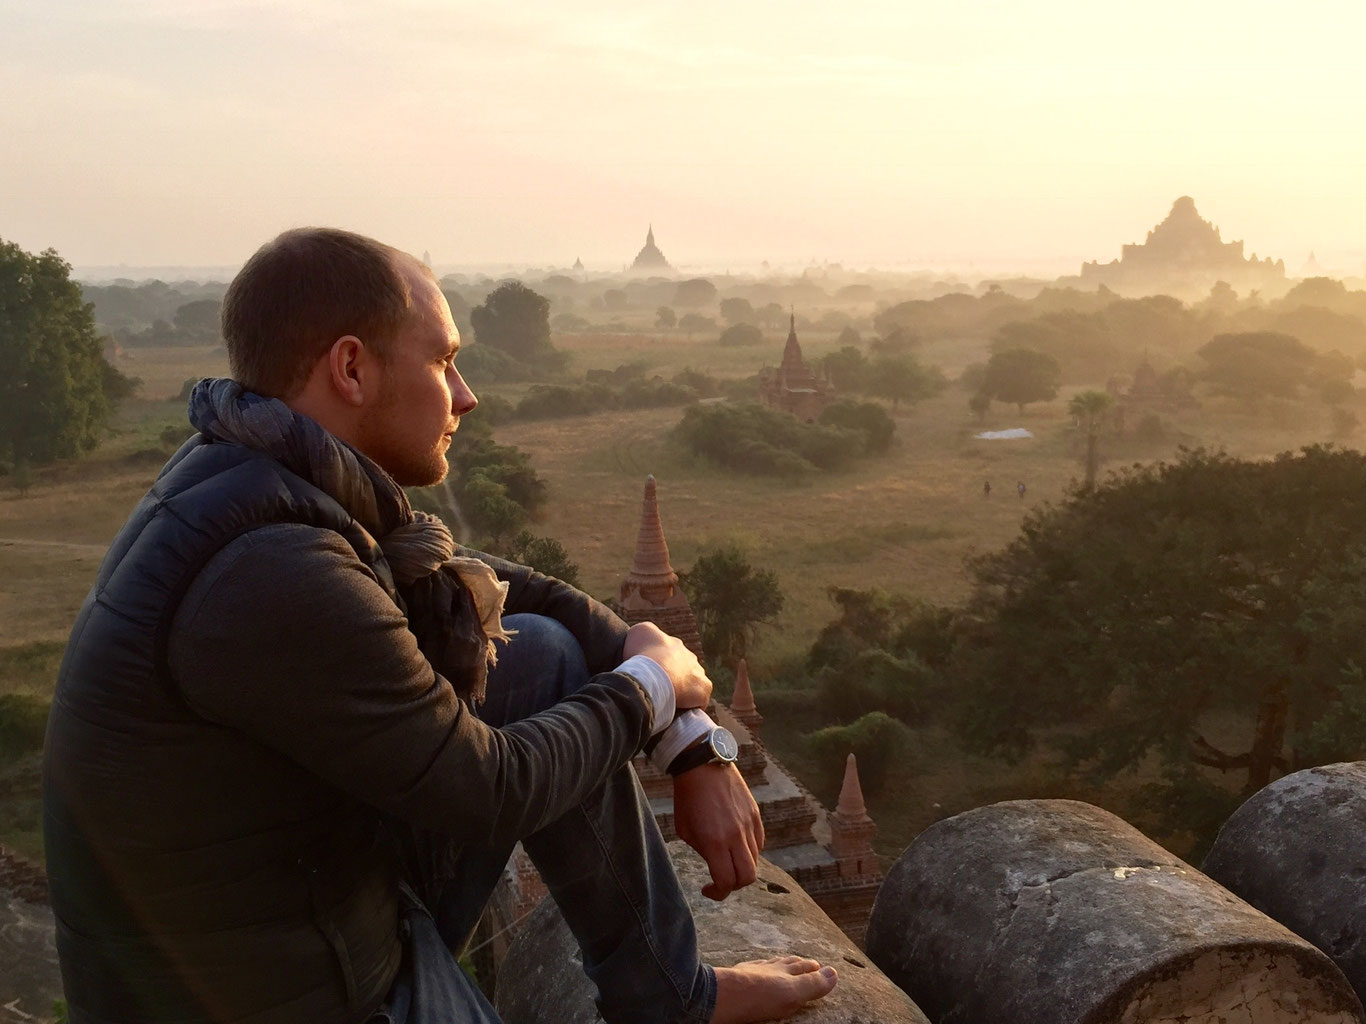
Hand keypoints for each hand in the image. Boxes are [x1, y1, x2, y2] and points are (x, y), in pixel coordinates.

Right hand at [622, 622, 711, 709]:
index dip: (659, 663)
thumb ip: (645, 633)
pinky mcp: (704, 689)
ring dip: (684, 690)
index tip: (651, 674)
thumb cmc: (641, 655)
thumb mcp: (638, 632)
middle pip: (682, 667)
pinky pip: (700, 698)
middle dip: (673, 676)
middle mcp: (689, 656)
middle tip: (659, 688)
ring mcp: (698, 672)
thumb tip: (646, 639)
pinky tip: (681, 710)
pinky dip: (692, 704)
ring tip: (669, 700)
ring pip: (693, 682)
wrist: (652, 673)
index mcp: (674, 644)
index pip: (669, 653)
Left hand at [673, 761, 763, 900]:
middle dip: (734, 886)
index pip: (726, 882)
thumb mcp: (685, 830)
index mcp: (715, 842)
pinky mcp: (755, 815)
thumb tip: (715, 863)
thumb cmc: (688, 798)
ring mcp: (749, 825)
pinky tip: (735, 843)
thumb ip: (703, 851)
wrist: (702, 765)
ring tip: (727, 859)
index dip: (718, 893)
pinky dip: (749, 850)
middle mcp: (736, 836)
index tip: (708, 890)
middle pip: (748, 877)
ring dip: (741, 867)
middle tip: (722, 881)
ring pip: (755, 860)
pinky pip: (759, 842)